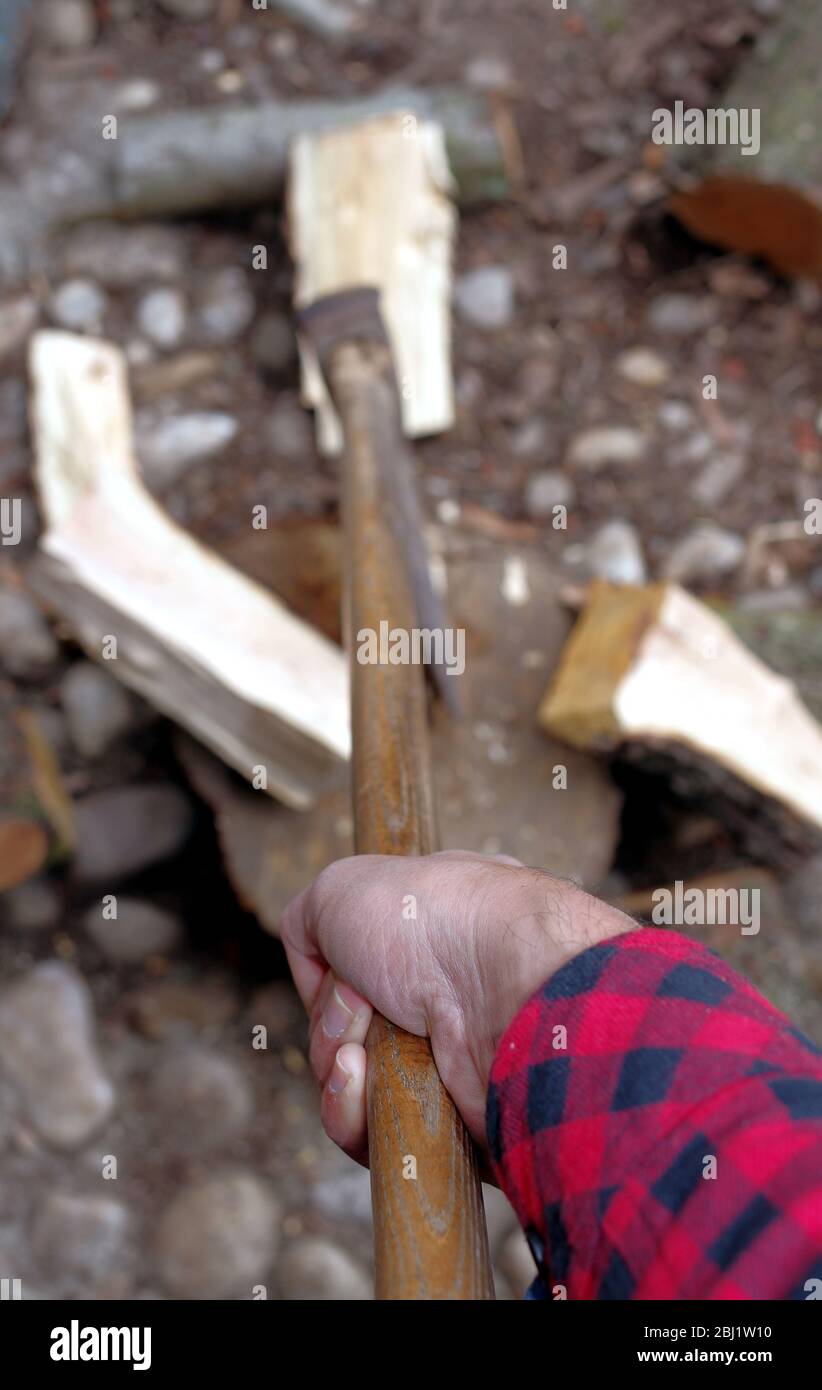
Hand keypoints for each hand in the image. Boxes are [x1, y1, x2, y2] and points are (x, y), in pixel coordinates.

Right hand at [281, 851, 633, 1164]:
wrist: (508, 986)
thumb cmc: (434, 921)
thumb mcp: (343, 887)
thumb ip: (308, 919)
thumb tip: (314, 965)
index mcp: (436, 936)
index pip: (358, 973)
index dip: (336, 980)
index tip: (347, 969)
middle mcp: (449, 997)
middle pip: (351, 1037)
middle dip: (335, 1032)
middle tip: (361, 1013)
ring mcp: (452, 1062)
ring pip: (358, 1091)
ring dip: (338, 1075)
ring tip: (358, 1059)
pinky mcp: (455, 1123)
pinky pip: (376, 1135)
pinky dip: (354, 1112)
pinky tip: (362, 1084)